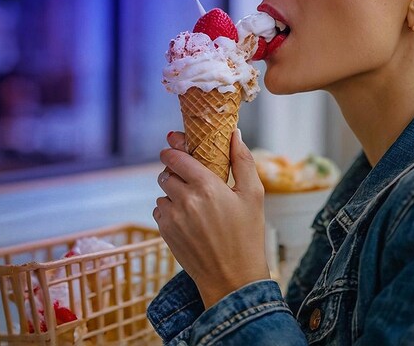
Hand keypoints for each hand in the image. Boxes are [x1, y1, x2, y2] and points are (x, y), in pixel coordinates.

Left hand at [153, 128, 270, 309]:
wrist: (233, 281)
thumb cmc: (247, 236)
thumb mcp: (253, 195)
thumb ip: (242, 160)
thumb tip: (234, 133)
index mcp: (207, 186)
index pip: (176, 156)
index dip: (174, 149)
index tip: (176, 146)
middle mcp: (186, 199)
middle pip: (167, 172)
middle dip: (175, 171)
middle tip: (190, 178)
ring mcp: (173, 217)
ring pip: (163, 191)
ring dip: (172, 192)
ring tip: (193, 203)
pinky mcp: (166, 232)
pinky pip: (159, 209)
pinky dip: (169, 209)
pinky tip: (187, 218)